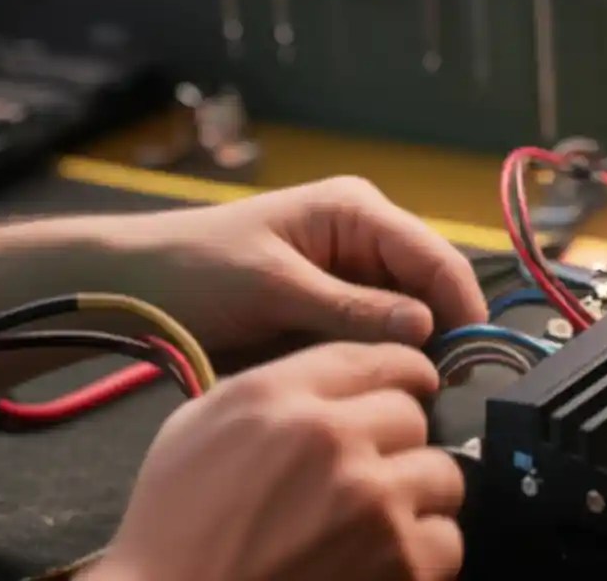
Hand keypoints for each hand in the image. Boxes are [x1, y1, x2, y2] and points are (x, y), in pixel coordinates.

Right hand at [86, 341, 464, 580]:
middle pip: (414, 416)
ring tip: (381, 520)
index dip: (404, 375)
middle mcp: (334, 438)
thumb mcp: (199, 427)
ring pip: (443, 474)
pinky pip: (448, 540)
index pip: (381, 358)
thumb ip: (275, 390)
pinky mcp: (400, 563)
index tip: (410, 390)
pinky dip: (424, 554)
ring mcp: (372, 502)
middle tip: (370, 473)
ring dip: (418, 497)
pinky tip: (385, 561)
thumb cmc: (173, 527)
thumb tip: (343, 383)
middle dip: (397, 443)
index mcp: (281, 397)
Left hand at [119, 176, 487, 358]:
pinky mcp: (330, 311)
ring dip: (411, 352)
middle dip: (440, 333)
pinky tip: (380, 389)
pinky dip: (380, 361)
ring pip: (407, 317)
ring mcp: (348, 275)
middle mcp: (362, 238)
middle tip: (444, 391)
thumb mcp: (275, 288)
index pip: (435, 255)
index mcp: (355, 210)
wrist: (132, 286)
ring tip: (414, 396)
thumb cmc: (195, 270)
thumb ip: (352, 308)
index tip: (475, 361)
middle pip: (428, 288)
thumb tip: (426, 327)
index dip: (462, 305)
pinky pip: (374, 337)